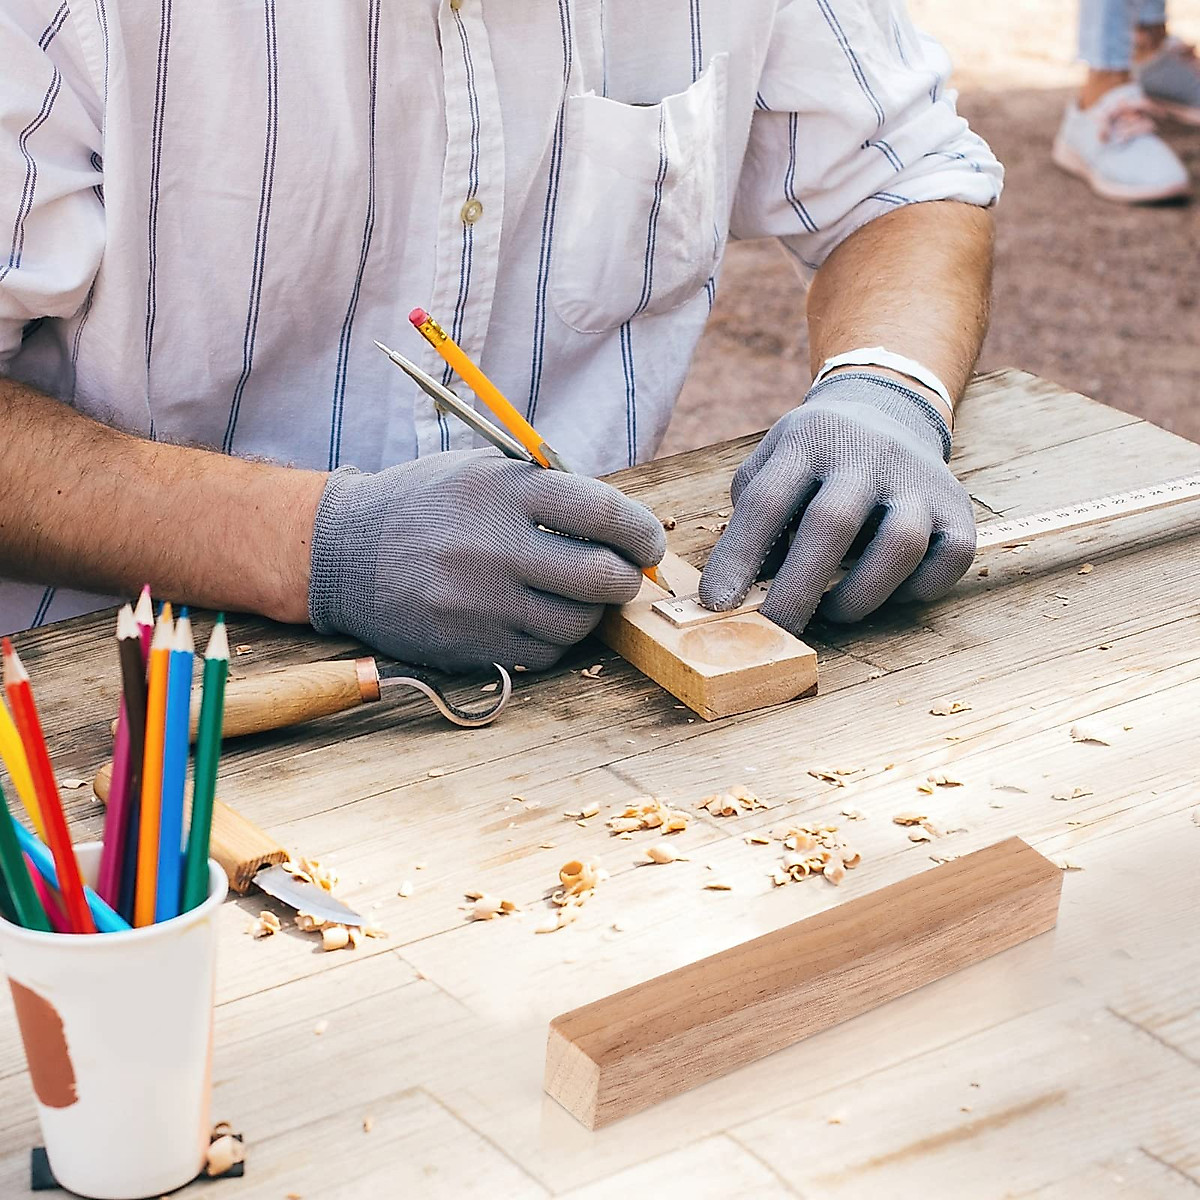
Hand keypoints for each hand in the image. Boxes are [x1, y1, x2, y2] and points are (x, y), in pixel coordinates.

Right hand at [308, 450, 665, 671]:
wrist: (343, 551)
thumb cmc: (428, 505)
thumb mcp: (483, 472)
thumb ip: (550, 493)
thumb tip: (625, 529)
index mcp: (503, 492)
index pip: (601, 511)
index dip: (641, 531)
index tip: (649, 542)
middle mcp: (493, 547)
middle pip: (600, 576)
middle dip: (625, 578)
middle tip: (623, 574)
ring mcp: (479, 603)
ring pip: (576, 624)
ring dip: (590, 612)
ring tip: (574, 594)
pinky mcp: (468, 646)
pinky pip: (543, 654)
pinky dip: (554, 639)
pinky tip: (537, 616)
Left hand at [698, 372, 974, 633]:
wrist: (891, 412)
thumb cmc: (817, 459)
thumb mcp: (774, 461)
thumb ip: (752, 516)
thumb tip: (735, 589)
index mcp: (809, 441)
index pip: (767, 501)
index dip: (738, 557)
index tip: (716, 605)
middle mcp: (867, 454)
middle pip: (832, 524)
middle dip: (798, 589)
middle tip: (775, 632)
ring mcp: (917, 481)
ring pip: (899, 544)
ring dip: (860, 594)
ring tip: (834, 611)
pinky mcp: (957, 510)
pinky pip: (946, 560)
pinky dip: (915, 591)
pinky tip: (887, 593)